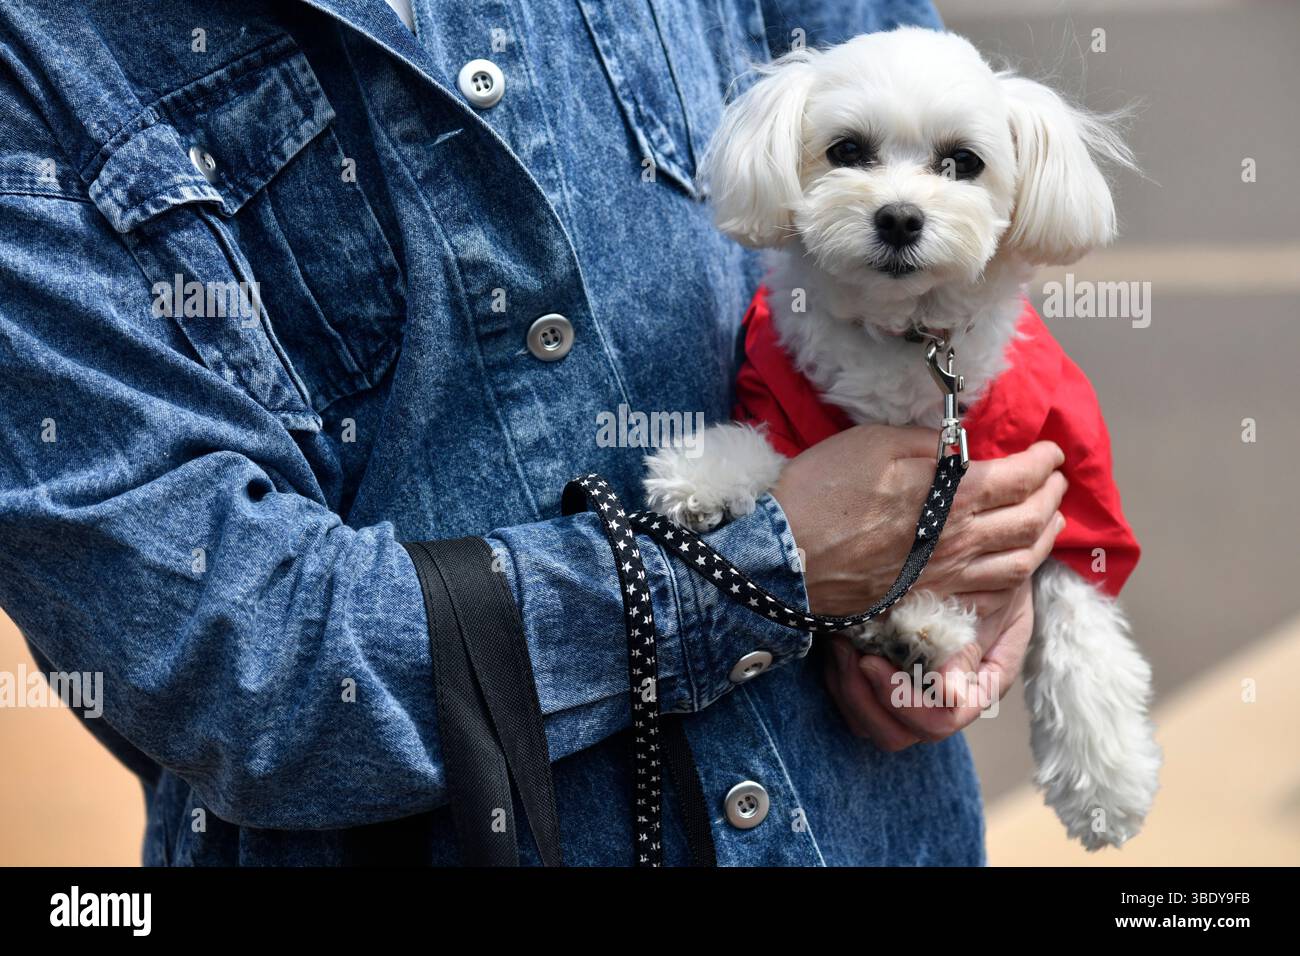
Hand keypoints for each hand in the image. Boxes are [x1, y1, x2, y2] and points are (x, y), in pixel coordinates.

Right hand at [770, 424, 1067, 616]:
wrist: (784, 558)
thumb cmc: (822, 493)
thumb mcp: (873, 443)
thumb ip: (926, 442)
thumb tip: (958, 445)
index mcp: (953, 496)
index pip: (1019, 477)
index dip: (1043, 462)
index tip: (1051, 450)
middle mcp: (961, 540)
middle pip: (1029, 520)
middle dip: (1052, 496)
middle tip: (1056, 480)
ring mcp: (947, 576)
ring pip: (1019, 563)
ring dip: (1044, 540)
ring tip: (1051, 523)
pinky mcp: (929, 600)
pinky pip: (990, 597)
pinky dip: (1014, 583)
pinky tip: (1014, 572)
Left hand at [823, 579, 1034, 749]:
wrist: (989, 561)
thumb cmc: (997, 580)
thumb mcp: (995, 604)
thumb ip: (969, 648)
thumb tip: (949, 694)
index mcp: (978, 688)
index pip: (941, 720)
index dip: (902, 701)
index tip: (872, 662)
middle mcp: (944, 702)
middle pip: (899, 734)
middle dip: (866, 701)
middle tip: (850, 655)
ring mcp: (914, 695)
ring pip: (870, 725)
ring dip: (848, 691)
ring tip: (840, 646)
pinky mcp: (886, 682)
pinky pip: (854, 703)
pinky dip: (839, 680)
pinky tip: (838, 644)